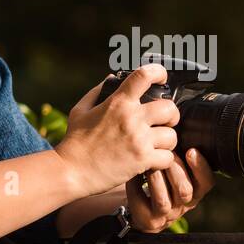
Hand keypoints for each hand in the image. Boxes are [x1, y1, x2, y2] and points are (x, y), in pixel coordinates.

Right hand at [55, 64, 180, 197]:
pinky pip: (168, 157)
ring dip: (166, 141)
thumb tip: (112, 78)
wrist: (70, 171)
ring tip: (156, 146)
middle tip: (163, 123)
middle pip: (170, 108)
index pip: (145, 75)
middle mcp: (132, 118)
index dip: (159, 72)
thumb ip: (98, 91)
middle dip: (170, 116)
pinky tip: (152, 161)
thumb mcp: (81, 110)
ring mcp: (139, 139)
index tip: (161, 78)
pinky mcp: (142, 160)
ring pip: (172, 135)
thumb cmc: (74, 141)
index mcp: (118, 103)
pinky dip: (162, 161)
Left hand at [126, 147, 215, 233]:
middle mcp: (183, 205)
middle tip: (165, 153)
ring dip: (155, 178)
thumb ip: (181, 155)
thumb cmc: (161, 179)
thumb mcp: (175, 168)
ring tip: (148, 162)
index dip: (201, 167)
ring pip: (163, 200)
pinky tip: (134, 174)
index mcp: (195, 191)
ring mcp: (166, 215)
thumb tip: (178, 127)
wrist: (142, 207)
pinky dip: (137, 186)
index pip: (207, 183)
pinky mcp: (148, 219)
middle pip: (185, 191)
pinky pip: (142, 203)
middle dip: (175, 170)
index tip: (191, 150)